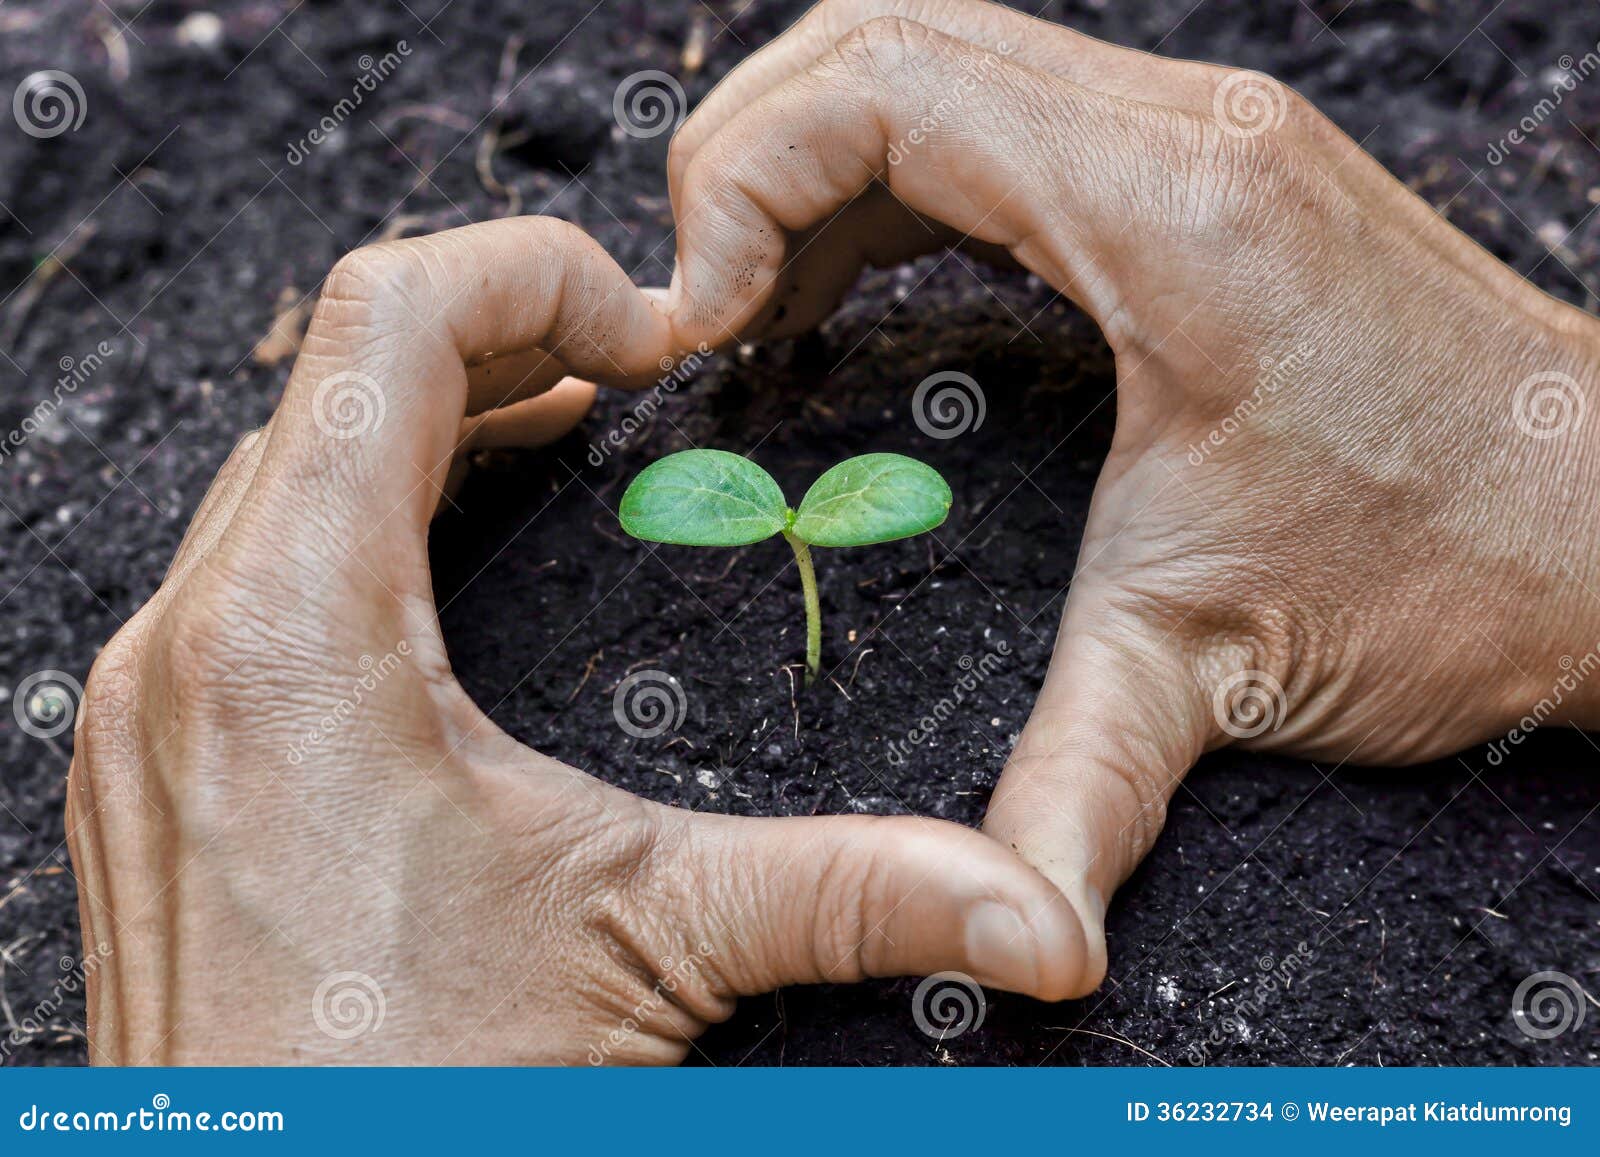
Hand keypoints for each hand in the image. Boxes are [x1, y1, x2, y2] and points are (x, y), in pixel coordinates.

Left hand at [65, 218, 1086, 1063]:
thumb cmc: (404, 1097)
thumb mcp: (644, 951)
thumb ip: (848, 894)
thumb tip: (1027, 907)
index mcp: (297, 634)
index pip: (390, 319)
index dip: (534, 272)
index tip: (644, 330)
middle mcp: (195, 646)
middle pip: (327, 370)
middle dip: (493, 333)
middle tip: (617, 362)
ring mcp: (159, 704)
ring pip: (279, 463)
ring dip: (419, 416)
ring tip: (550, 421)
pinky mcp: (164, 759)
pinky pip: (247, 562)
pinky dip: (358, 510)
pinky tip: (444, 545)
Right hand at [660, 0, 1599, 992]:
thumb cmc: (1446, 568)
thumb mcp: (1215, 668)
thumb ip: (1077, 794)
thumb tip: (1018, 946)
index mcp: (1165, 209)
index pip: (879, 87)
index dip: (741, 185)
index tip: (698, 324)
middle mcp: (1181, 131)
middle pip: (881, 33)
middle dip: (749, 153)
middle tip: (700, 303)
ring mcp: (1197, 134)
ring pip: (937, 52)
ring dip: (814, 156)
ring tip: (751, 298)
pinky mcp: (1201, 170)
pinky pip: (998, 114)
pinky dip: (890, 180)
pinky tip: (850, 286)